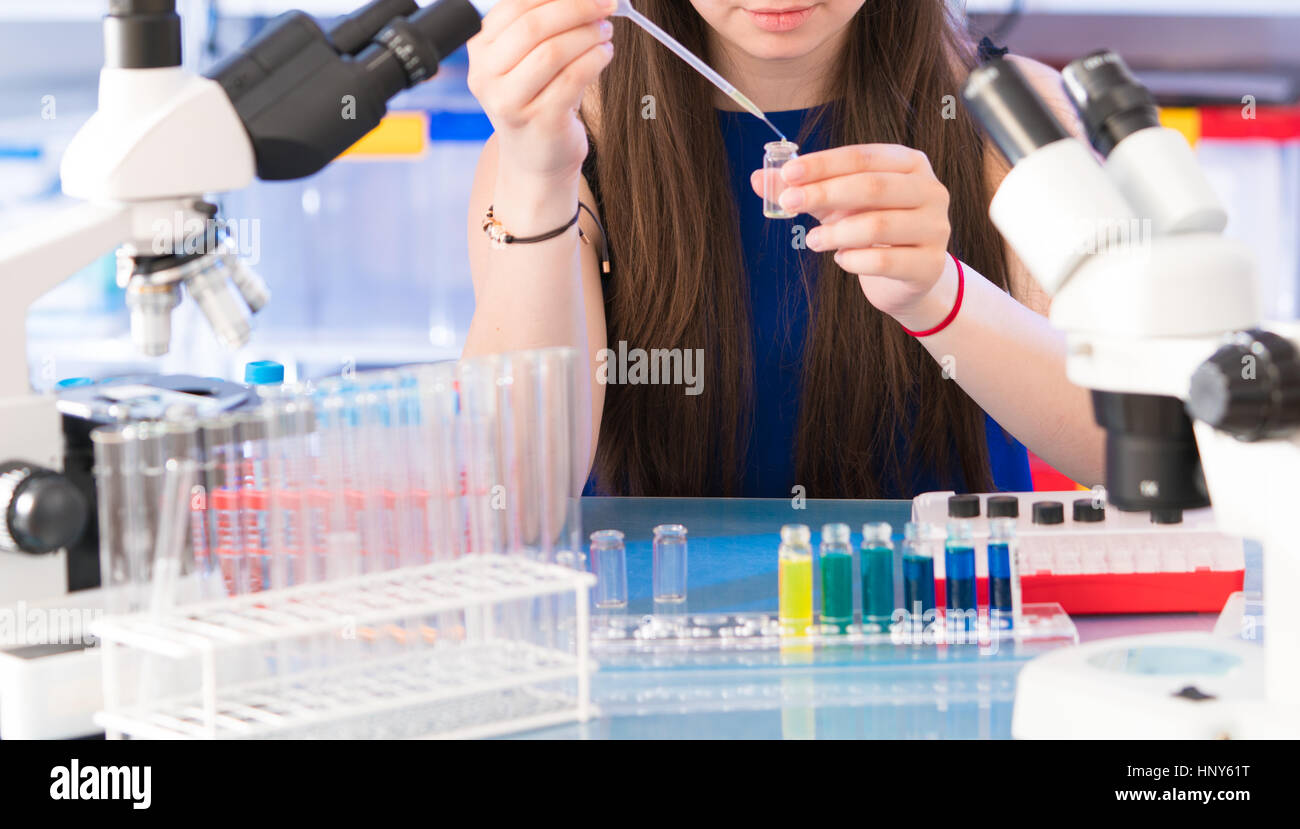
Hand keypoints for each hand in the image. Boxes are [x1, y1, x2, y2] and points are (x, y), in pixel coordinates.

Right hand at [467, 0, 616, 182]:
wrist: (536, 159)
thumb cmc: (537, 99)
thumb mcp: (527, 59)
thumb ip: (543, 24)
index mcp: (480, 51)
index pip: (515, 6)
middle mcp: (486, 76)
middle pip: (534, 26)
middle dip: (577, 8)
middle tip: (606, 6)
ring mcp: (510, 102)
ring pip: (554, 51)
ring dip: (589, 34)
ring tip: (605, 32)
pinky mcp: (539, 121)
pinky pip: (573, 78)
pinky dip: (595, 59)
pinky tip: (605, 54)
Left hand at [751, 144, 956, 326]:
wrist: (908, 277)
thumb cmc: (872, 229)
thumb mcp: (837, 204)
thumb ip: (803, 189)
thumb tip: (758, 179)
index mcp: (909, 164)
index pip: (863, 156)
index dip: (823, 164)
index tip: (788, 174)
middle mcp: (930, 190)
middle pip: (872, 186)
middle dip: (825, 193)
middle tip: (789, 204)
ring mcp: (936, 228)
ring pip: (879, 225)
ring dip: (837, 232)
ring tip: (813, 240)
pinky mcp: (930, 265)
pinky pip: (886, 261)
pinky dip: (855, 260)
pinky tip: (841, 259)